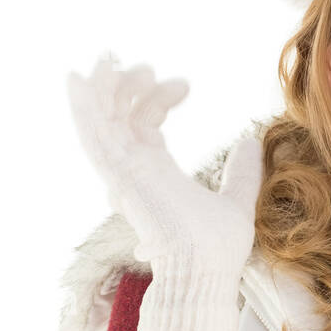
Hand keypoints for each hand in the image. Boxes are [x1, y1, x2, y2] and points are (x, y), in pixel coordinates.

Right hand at [66, 52, 263, 330]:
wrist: (206, 273)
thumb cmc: (217, 251)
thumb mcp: (236, 203)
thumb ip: (242, 173)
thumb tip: (251, 141)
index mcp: (155, 176)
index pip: (143, 127)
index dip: (156, 99)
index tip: (184, 84)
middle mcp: (134, 174)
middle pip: (120, 118)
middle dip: (128, 86)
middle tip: (147, 65)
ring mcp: (125, 175)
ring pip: (102, 122)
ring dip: (106, 88)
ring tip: (112, 57)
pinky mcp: (121, 178)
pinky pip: (95, 137)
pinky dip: (85, 108)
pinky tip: (79, 80)